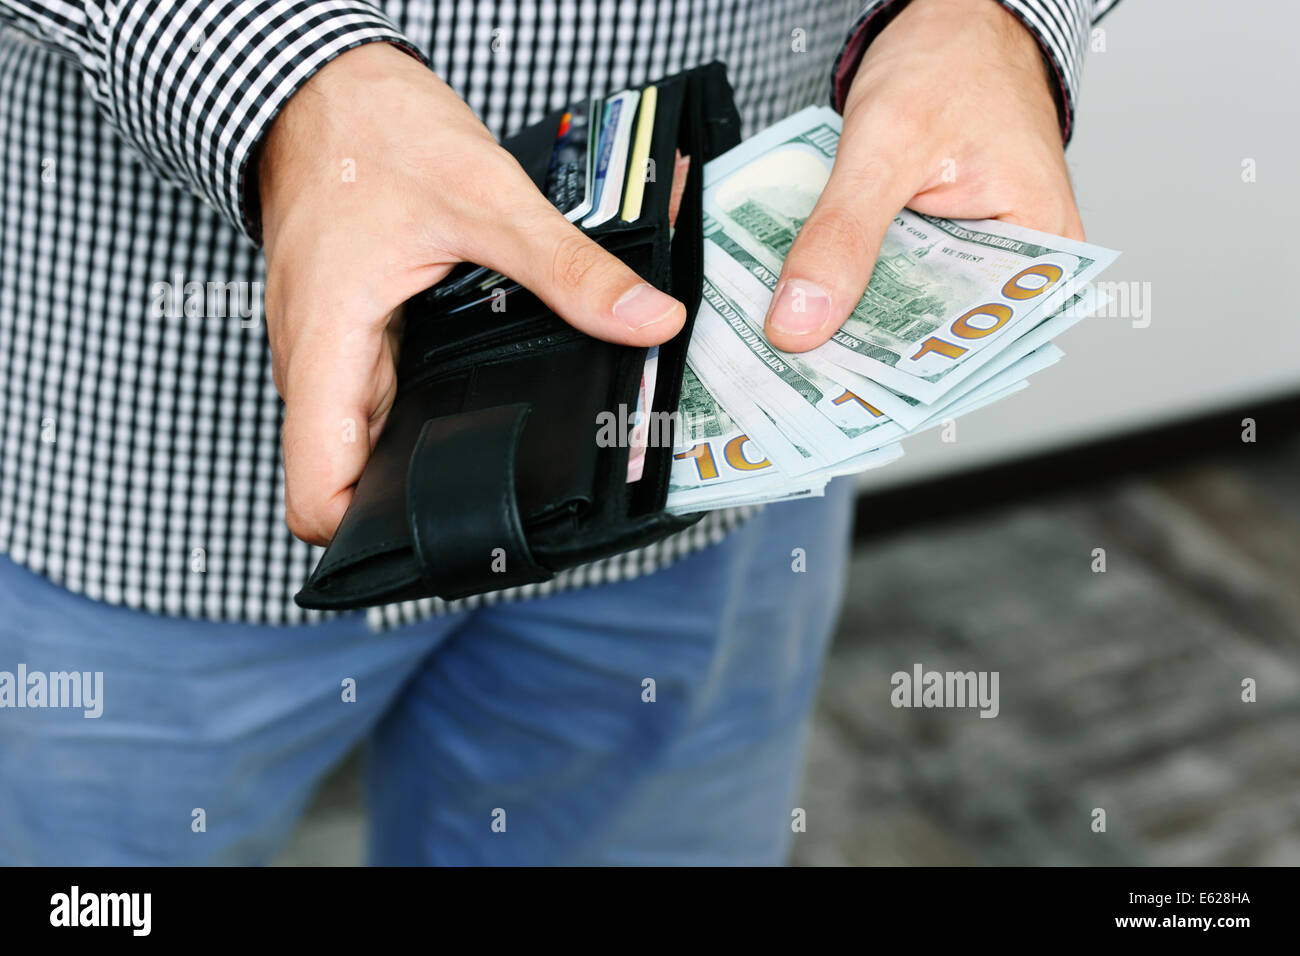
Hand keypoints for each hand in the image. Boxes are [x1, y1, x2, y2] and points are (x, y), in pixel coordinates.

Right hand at [259, 43, 684, 544]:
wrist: (326, 84)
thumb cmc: (377, 131)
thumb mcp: (487, 198)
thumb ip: (568, 269)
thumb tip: (647, 324)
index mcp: (326, 348)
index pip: (315, 496)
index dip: (365, 536)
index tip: (443, 532)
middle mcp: (319, 364)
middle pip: (351, 479)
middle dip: (416, 499)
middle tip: (504, 499)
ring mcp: (332, 350)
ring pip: (368, 439)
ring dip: (421, 453)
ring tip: (503, 452)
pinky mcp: (353, 331)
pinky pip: (379, 397)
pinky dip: (420, 406)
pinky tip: (475, 393)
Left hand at [763, 0, 1085, 351]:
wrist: (949, 19)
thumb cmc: (953, 62)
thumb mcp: (887, 146)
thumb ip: (843, 235)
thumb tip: (800, 323)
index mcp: (1046, 253)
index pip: (977, 343)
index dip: (905, 375)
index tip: (841, 399)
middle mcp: (1017, 267)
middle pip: (937, 336)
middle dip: (868, 359)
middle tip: (800, 385)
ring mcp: (971, 257)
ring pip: (906, 311)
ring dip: (853, 325)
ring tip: (794, 354)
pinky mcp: (932, 245)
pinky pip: (889, 279)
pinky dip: (849, 287)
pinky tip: (803, 305)